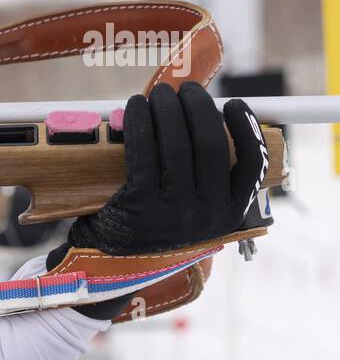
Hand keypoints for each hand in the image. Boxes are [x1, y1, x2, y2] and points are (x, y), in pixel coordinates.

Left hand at [51, 82, 266, 318]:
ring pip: (176, 144)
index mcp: (227, 216)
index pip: (251, 166)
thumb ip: (206, 184)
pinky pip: (143, 152)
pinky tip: (135, 108)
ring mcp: (174, 212)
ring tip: (158, 94)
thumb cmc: (151, 232)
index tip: (234, 104)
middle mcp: (207, 216)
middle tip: (185, 89)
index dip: (246, 129)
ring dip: (167, 109)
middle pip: (210, 145)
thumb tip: (208, 123)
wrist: (107, 269)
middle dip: (197, 108)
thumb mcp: (190, 217)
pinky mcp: (139, 206)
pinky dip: (140, 123)